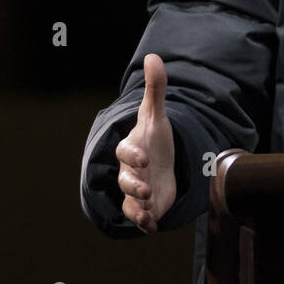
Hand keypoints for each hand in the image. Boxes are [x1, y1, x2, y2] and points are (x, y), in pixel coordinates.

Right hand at [116, 54, 176, 232]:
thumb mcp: (157, 115)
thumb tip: (153, 56)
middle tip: (147, 190)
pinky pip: (139, 217)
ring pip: (130, 201)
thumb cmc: (155, 138)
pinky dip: (144, 223)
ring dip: (138, 208)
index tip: (144, 159)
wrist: (159, 162)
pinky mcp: (146, 206)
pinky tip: (153, 227)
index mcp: (132, 149)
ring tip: (149, 211)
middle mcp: (130, 172)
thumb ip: (156, 89)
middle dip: (134, 185)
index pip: (125, 152)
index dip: (132, 156)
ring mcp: (136, 190)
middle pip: (125, 180)